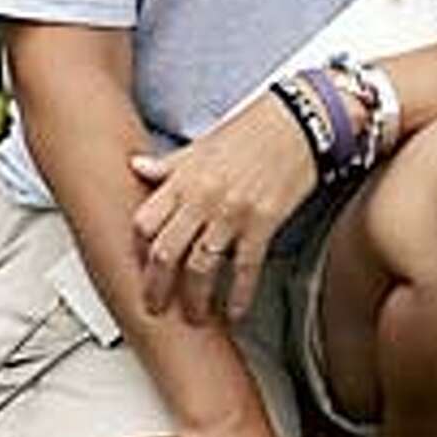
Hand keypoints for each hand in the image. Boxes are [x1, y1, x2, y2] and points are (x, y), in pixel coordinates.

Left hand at [131, 92, 316, 322]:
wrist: (299, 120)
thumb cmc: (253, 128)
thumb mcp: (202, 144)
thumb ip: (170, 165)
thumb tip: (138, 167)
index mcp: (184, 177)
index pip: (145, 222)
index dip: (138, 250)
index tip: (141, 266)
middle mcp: (202, 197)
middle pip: (166, 252)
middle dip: (157, 287)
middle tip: (157, 308)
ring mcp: (232, 212)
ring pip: (201, 267)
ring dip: (195, 299)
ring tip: (196, 316)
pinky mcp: (263, 223)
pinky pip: (246, 268)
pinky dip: (239, 294)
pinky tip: (236, 311)